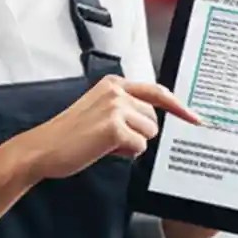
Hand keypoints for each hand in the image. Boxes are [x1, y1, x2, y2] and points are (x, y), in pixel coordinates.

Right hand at [21, 75, 201, 179]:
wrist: (43, 149)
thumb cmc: (69, 135)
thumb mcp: (99, 111)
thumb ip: (125, 109)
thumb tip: (152, 122)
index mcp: (113, 83)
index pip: (156, 91)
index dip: (178, 106)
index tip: (194, 117)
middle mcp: (116, 91)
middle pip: (154, 117)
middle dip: (140, 133)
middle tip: (111, 139)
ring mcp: (115, 108)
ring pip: (149, 132)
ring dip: (133, 143)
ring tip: (105, 143)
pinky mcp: (114, 127)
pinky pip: (139, 146)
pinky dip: (126, 153)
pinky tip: (103, 149)